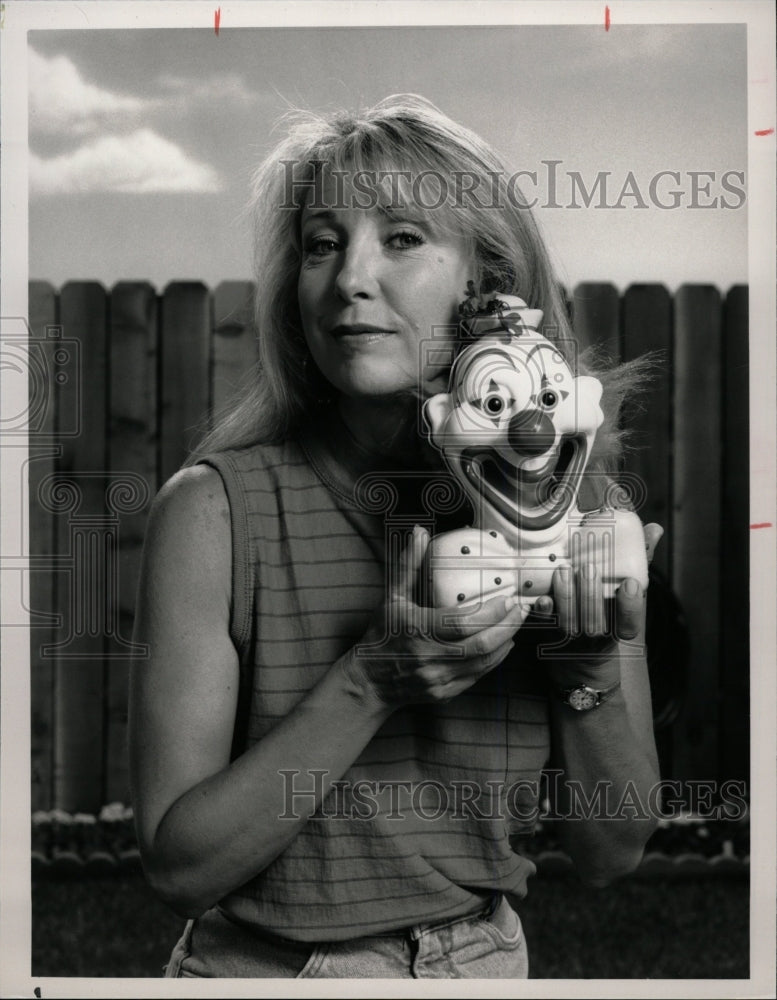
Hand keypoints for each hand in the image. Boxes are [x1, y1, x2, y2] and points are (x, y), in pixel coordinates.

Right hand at [340, 526, 530, 709]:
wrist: (370, 680)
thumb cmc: (382, 634)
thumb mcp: (392, 597)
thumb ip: (408, 565)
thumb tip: (419, 532)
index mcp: (417, 630)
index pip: (463, 623)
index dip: (492, 612)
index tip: (509, 598)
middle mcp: (428, 658)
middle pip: (480, 644)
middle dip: (507, 626)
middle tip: (522, 608)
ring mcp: (437, 679)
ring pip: (482, 663)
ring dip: (505, 642)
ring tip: (516, 624)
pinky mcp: (444, 693)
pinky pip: (476, 676)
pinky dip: (494, 660)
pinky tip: (502, 645)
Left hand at [537, 521, 663, 680]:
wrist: (583, 657)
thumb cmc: (610, 614)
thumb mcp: (628, 593)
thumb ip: (641, 562)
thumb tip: (654, 530)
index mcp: (620, 627)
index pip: (630, 622)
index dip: (630, 605)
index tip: (629, 584)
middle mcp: (598, 635)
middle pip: (595, 618)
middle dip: (590, 592)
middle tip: (588, 567)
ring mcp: (574, 637)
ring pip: (570, 621)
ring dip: (566, 595)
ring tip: (564, 571)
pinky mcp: (551, 634)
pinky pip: (546, 625)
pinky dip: (545, 611)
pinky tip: (543, 597)